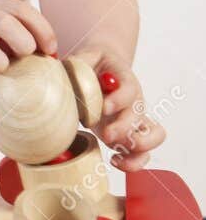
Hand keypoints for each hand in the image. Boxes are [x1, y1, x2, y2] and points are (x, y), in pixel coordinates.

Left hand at [74, 45, 165, 171]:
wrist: (102, 69)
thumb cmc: (92, 63)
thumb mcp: (84, 57)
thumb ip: (78, 64)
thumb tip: (64, 72)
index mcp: (124, 79)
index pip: (130, 89)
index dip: (120, 100)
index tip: (104, 107)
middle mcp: (134, 100)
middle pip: (141, 116)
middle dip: (125, 129)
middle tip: (106, 135)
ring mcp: (135, 119)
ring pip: (154, 136)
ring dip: (137, 149)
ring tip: (114, 153)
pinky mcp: (130, 135)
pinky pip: (142, 153)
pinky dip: (133, 162)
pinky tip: (114, 160)